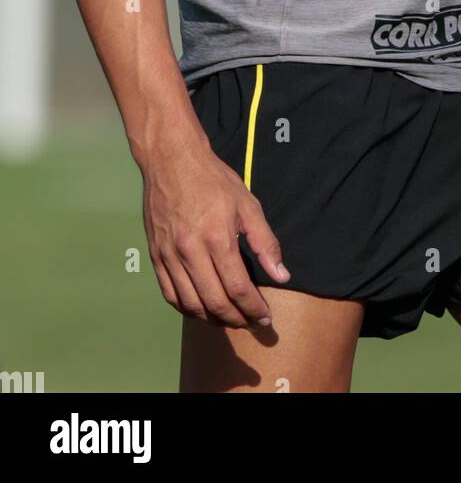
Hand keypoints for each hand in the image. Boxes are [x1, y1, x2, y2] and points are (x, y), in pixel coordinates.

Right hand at [142, 139, 289, 327]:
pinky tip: (202, 308)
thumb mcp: (248, 205)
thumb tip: (282, 275)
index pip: (238, 288)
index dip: (254, 309)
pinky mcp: (156, 256)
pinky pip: (170, 295)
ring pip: (191, 304)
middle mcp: (191, 252)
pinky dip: (188, 308)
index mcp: (217, 238)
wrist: (171, 161)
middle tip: (250, 322)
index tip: (265, 318)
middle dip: (236, 319)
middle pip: (214, 302)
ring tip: (230, 318)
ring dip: (212, 319)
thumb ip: (265, 243)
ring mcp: (170, 256)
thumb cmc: (213, 180)